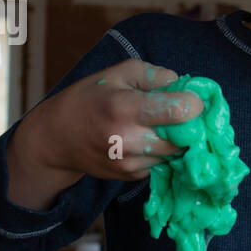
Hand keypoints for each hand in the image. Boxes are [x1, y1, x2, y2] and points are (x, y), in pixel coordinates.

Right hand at [23, 60, 201, 181]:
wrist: (57, 137)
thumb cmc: (89, 98)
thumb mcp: (118, 73)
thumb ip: (155, 75)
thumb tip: (185, 87)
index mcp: (125, 107)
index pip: (179, 111)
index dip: (194, 104)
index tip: (192, 99)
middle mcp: (128, 139)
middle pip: (184, 137)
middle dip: (190, 125)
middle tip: (184, 113)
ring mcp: (129, 163)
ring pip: (175, 154)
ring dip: (177, 141)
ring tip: (164, 125)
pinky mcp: (131, 177)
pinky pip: (162, 164)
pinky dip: (163, 152)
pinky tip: (150, 140)